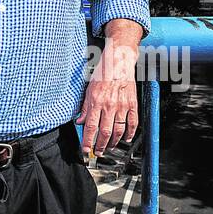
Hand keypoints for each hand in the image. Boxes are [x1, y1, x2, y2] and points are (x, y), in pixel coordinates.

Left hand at [77, 19, 141, 157]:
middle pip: (105, 132)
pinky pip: (133, 122)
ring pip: (119, 130)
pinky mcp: (133, 104)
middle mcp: (109, 105)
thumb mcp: (88, 88)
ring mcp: (122, 105)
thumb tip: (79, 121)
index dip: (88, 141)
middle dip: (100, 146)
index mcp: (96, 101)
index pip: (91, 127)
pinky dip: (130, 133)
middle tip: (97, 152)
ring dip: (113, 142)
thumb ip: (84, 106)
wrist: (119, 61)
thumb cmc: (103, 73)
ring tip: (108, 147)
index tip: (85, 150)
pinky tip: (126, 139)